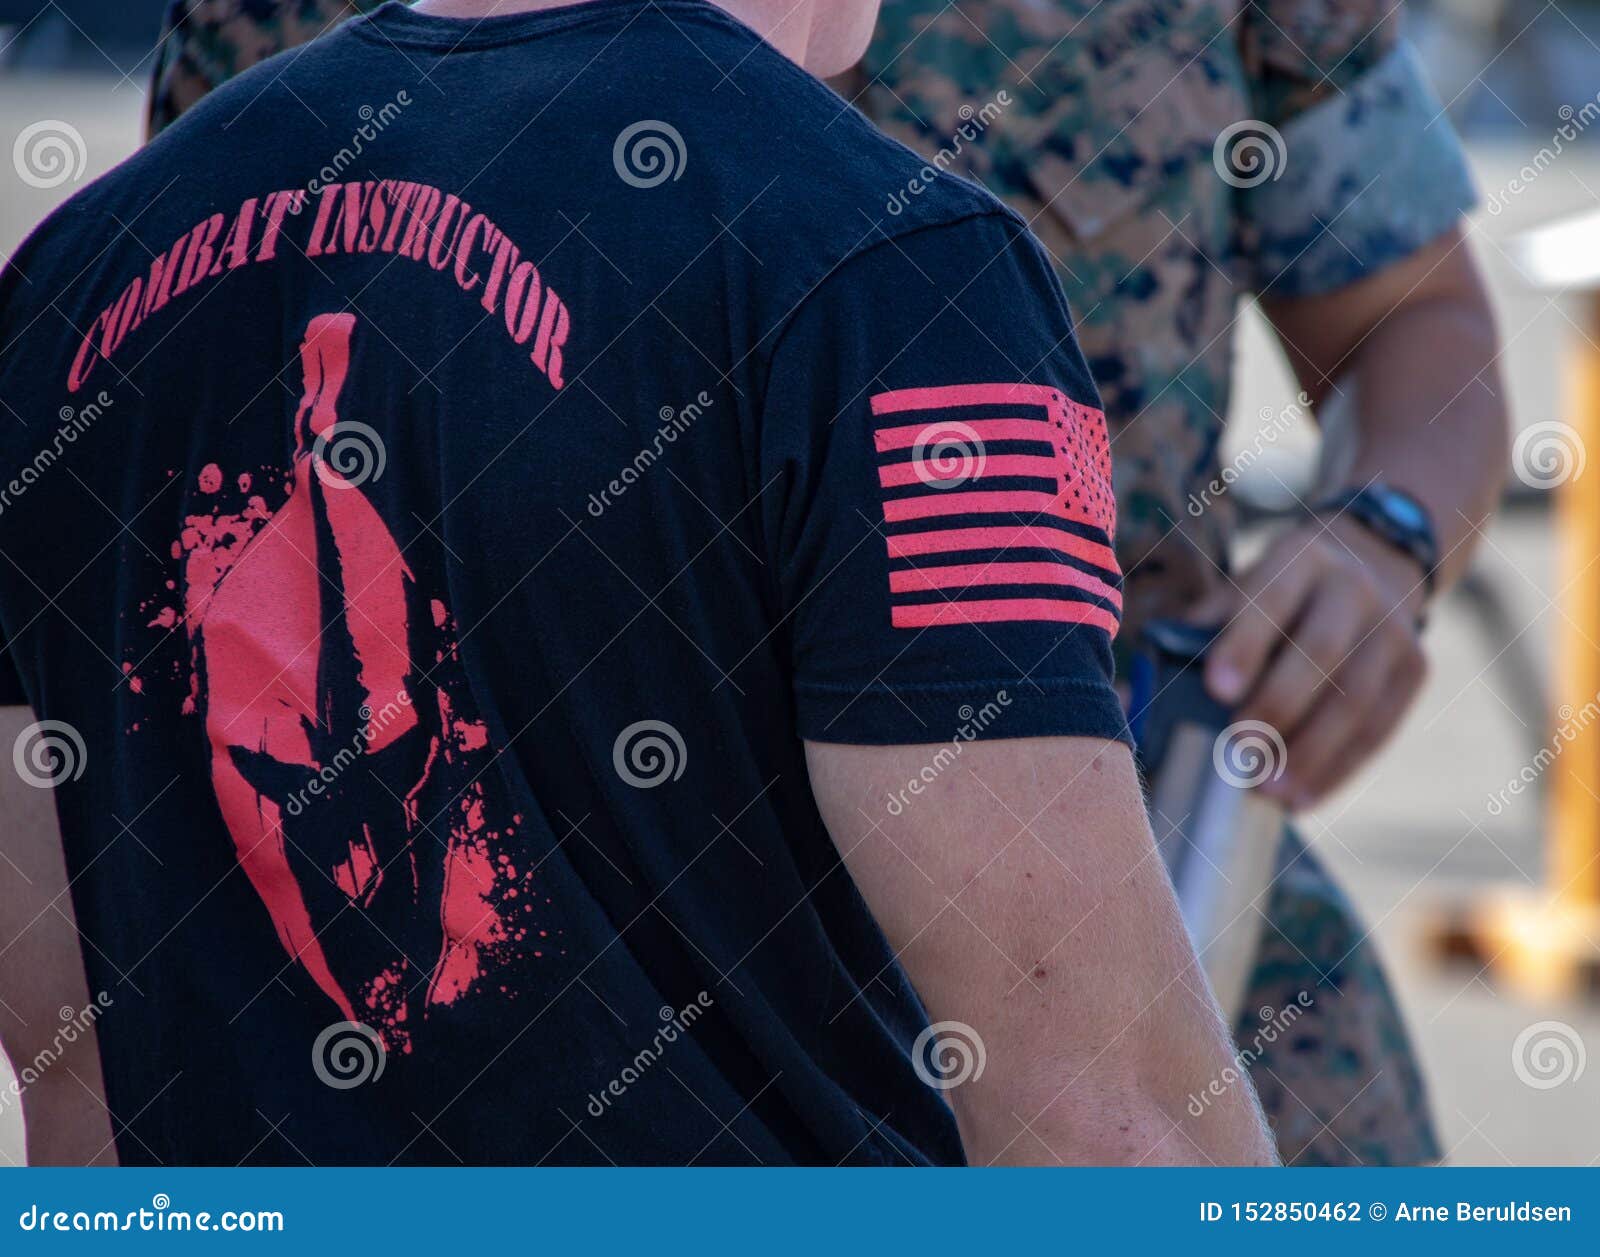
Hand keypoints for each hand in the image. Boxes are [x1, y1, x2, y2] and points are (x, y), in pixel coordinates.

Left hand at [1188, 518, 1429, 808]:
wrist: (1372, 564)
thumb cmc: (1277, 596)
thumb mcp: (1239, 591)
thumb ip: (1194, 635)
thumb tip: (1127, 700)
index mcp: (1298, 559)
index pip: (1269, 599)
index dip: (1245, 645)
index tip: (1215, 690)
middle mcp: (1353, 586)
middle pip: (1321, 651)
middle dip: (1279, 706)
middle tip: (1239, 753)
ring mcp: (1393, 627)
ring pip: (1357, 697)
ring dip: (1311, 752)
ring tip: (1268, 791)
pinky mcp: (1416, 667)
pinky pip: (1381, 726)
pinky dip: (1341, 768)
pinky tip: (1304, 797)